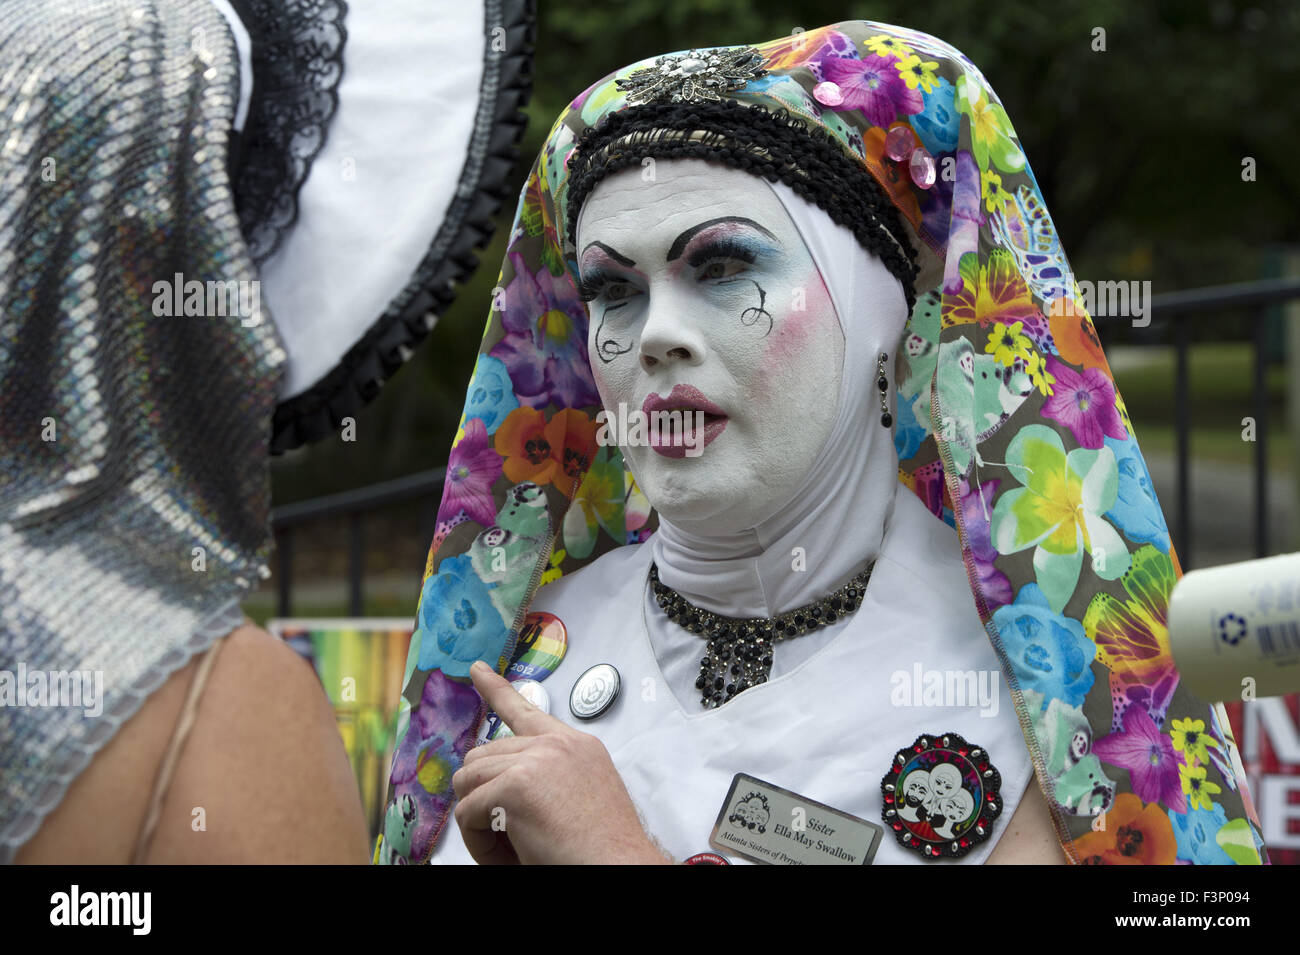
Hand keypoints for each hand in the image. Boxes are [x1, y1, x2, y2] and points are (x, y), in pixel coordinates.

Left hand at [451, 660, 673, 864]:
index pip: (525, 709)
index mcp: (575, 745)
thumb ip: (546, 775)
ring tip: (509, 847)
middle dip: (482, 798)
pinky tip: (509, 853)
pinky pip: (468, 812)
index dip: (496, 689)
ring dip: (478, 821)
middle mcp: (556, 744)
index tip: (477, 671)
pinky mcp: (516, 786)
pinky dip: (478, 841)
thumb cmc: (602, 849)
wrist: (619, 867)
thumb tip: (496, 781)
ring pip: (469, 782)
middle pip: (483, 757)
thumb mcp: (582, 795)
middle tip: (506, 836)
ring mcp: (535, 760)